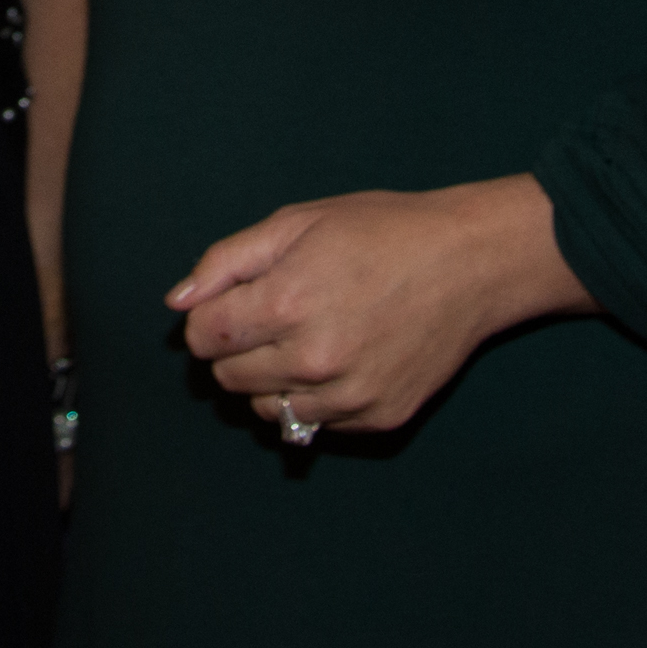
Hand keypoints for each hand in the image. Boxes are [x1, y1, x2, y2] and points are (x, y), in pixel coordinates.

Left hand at [167, 175, 587, 436]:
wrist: (468, 263)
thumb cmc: (380, 232)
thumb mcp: (296, 223)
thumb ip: (226, 262)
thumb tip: (179, 303)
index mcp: (286, 304)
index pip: (204, 338)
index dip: (206, 319)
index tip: (229, 305)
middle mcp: (314, 360)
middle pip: (228, 378)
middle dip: (235, 348)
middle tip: (270, 317)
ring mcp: (349, 397)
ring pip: (267, 409)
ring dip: (269, 379)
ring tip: (303, 338)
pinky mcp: (379, 419)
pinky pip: (315, 424)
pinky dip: (313, 398)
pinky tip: (338, 359)